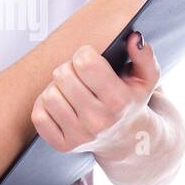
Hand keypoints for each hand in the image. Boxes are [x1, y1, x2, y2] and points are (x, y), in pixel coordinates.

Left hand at [30, 31, 160, 153]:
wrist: (127, 139)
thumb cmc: (130, 101)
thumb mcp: (146, 78)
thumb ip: (143, 56)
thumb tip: (133, 38)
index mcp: (118, 101)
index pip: (85, 62)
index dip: (84, 53)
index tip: (89, 58)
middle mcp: (98, 121)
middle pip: (63, 75)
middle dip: (69, 68)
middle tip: (79, 75)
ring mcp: (80, 136)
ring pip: (49, 95)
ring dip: (56, 88)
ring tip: (70, 90)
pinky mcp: (63, 146)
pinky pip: (38, 116)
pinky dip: (44, 106)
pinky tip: (60, 105)